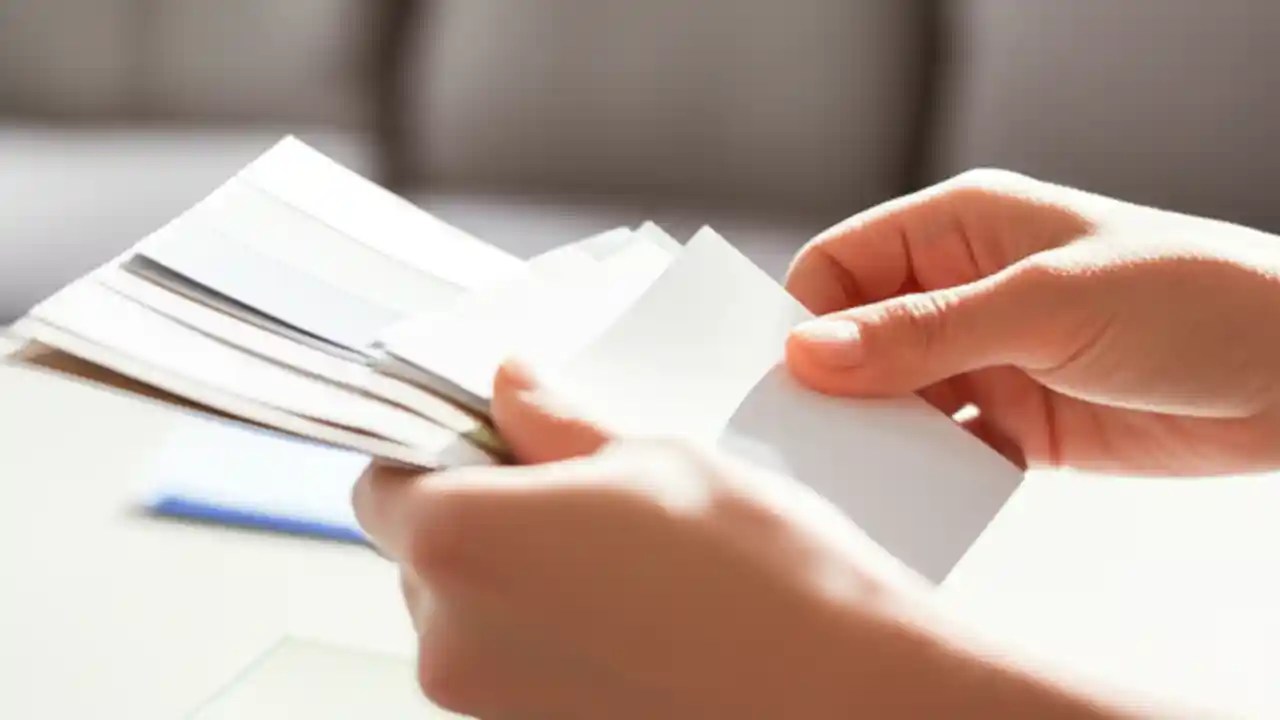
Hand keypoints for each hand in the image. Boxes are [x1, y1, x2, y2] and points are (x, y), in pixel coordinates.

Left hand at [354, 361, 1126, 718]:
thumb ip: (554, 426)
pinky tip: (635, 613)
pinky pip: (511, 666)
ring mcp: (488, 708)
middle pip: (423, 553)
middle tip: (575, 493)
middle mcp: (450, 641)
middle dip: (483, 515)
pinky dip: (549, 635)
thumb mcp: (653, 462)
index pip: (382, 481)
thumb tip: (511, 390)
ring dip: (518, 578)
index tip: (488, 439)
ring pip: (468, 613)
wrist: (850, 699)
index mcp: (462, 542)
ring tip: (621, 560)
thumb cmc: (764, 582)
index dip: (434, 452)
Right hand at [786, 169, 1279, 474]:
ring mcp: (989, 358)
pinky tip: (925, 492)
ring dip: (882, 434)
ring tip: (863, 473)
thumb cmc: (1192, 299)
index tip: (782, 378)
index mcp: (960, 229)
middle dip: (835, 384)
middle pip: (859, 336)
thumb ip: (924, 331)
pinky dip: (929, 471)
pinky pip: (945, 448)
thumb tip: (809, 351)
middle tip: (807, 437)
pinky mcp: (1015, 423)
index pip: (843, 266)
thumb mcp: (1044, 305)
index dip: (804, 317)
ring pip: (896, 397)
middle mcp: (964, 290)